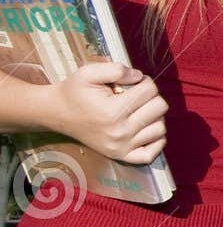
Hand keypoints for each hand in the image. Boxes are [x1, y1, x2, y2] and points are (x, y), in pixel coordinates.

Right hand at [47, 62, 167, 163]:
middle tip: (134, 96)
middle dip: (150, 96)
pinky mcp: (121, 156)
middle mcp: (119, 132)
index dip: (144, 81)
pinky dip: (155, 141)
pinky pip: (152, 154)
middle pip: (160, 107)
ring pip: (160, 128)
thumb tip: (139, 76)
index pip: (150, 90)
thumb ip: (117, 69)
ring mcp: (121, 147)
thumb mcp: (89, 72)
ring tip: (137, 111)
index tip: (131, 83)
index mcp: (113, 111)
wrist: (57, 112)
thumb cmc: (75, 91)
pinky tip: (145, 128)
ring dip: (154, 116)